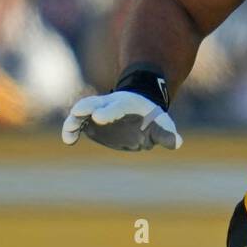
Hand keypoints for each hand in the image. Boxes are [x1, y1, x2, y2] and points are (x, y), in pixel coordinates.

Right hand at [61, 90, 182, 150]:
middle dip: (85, 108)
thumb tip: (177, 143)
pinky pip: (76, 125)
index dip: (108, 111)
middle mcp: (108, 106)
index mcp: (125, 104)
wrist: (138, 109)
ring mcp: (96, 114)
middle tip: (78, 115)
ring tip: (69, 137)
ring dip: (73, 122)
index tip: (100, 117)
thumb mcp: (161, 123)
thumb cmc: (149, 116)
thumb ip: (166, 134)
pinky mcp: (89, 124)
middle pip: (92, 103)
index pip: (115, 107)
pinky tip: (70, 141)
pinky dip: (71, 131)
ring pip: (80, 113)